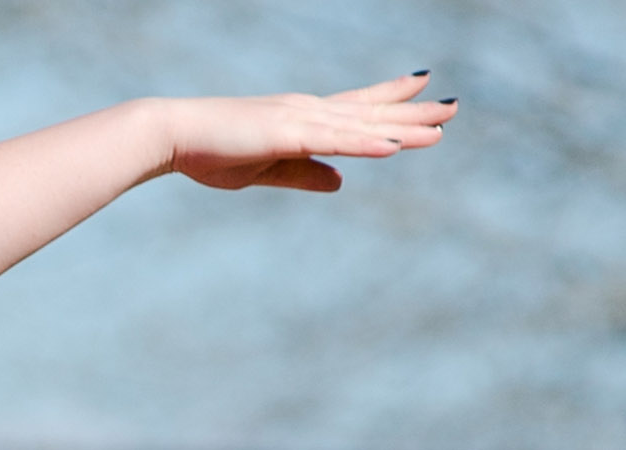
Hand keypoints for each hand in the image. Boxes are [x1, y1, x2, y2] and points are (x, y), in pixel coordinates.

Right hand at [162, 72, 456, 191]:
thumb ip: (304, 174)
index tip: (424, 90)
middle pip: (369, 113)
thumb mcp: (264, 169)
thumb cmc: (208, 152)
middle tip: (453, 106)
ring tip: (441, 124)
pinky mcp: (286, 134)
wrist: (172, 135)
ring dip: (403, 127)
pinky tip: (396, 148)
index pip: (355, 108)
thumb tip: (342, 182)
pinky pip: (335, 141)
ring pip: (361, 125)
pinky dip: (366, 144)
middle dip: (414, 112)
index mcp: (300, 119)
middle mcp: (307, 112)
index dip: (391, 102)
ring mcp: (299, 120)